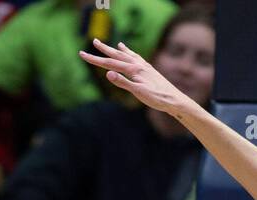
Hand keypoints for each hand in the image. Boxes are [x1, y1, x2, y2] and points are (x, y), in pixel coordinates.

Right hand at [79, 39, 194, 115]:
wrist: (174, 99)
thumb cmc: (156, 98)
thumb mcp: (138, 93)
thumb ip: (122, 82)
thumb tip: (108, 74)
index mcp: (132, 70)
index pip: (109, 64)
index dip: (94, 60)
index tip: (82, 55)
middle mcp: (137, 64)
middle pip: (116, 55)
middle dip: (103, 50)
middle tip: (92, 42)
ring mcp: (143, 66)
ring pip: (125, 55)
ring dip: (114, 49)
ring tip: (106, 44)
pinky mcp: (148, 69)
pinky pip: (135, 57)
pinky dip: (128, 52)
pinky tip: (126, 50)